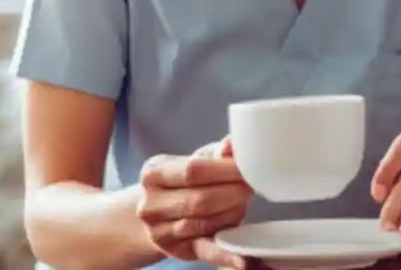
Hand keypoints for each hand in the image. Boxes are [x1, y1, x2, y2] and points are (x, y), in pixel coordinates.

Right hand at [136, 137, 252, 269]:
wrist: (157, 212)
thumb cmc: (183, 181)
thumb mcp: (194, 160)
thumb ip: (216, 153)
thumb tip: (234, 143)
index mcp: (153, 174)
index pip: (193, 171)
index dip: (226, 170)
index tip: (248, 168)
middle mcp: (150, 205)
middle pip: (201, 200)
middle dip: (234, 193)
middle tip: (251, 186)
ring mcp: (160, 232)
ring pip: (206, 223)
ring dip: (232, 212)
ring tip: (240, 203)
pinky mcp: (178, 251)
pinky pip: (206, 252)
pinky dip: (226, 256)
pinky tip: (244, 261)